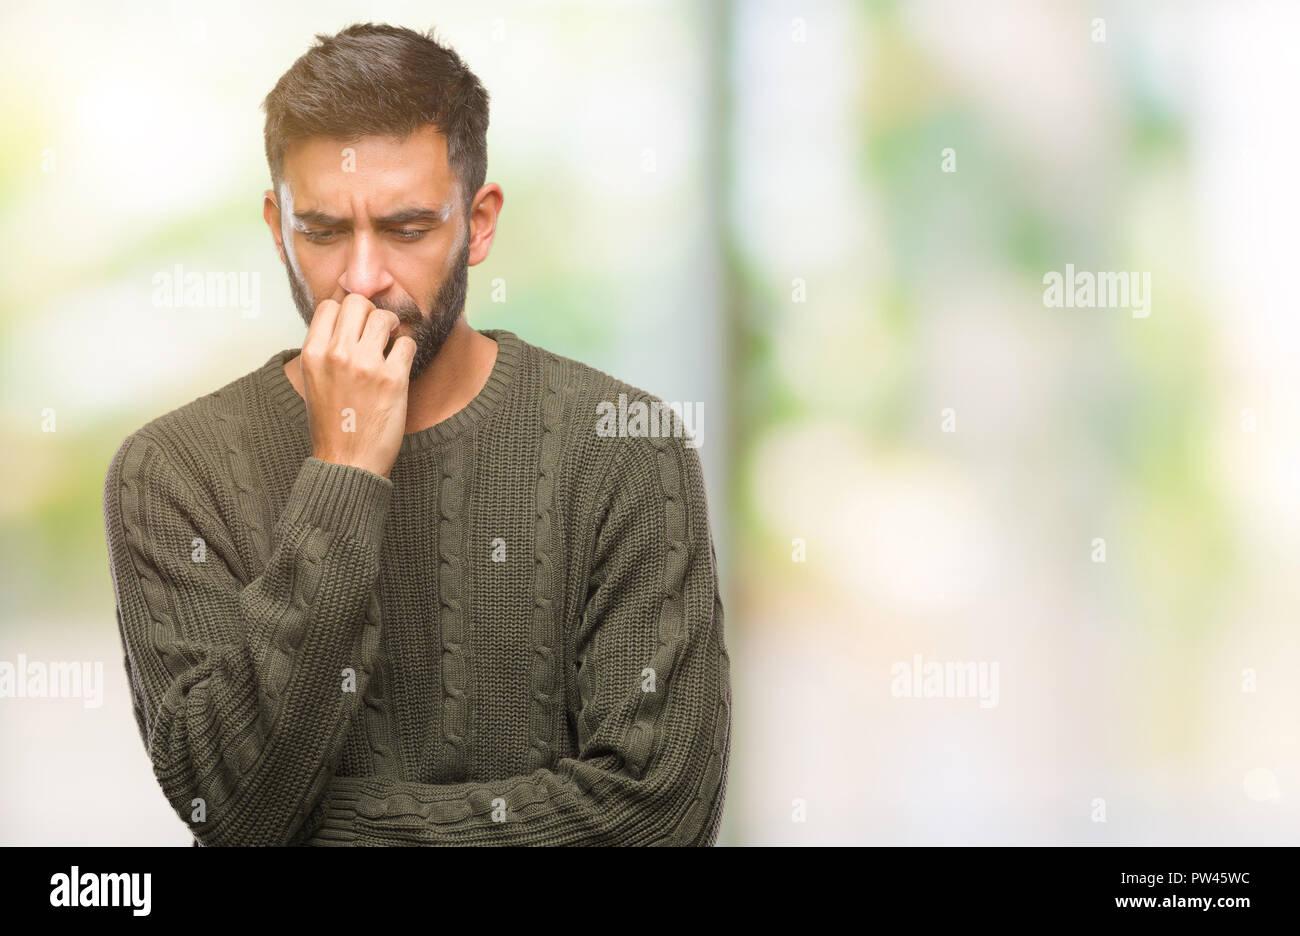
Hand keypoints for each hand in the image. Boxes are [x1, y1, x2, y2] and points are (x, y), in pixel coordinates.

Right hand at [300, 293, 415, 478]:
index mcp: (313, 353)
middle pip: (359, 302)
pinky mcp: (392, 379)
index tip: (356, 325)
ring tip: (391, 344)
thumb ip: (326, 349)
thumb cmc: (333, 424)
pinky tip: (400, 365)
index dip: (346, 311)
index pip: (330, 305)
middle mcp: (337, 354)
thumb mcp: (315, 381)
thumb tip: (346, 321)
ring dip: (393, 328)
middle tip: (378, 331)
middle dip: (372, 313)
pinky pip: (408, 343)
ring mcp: (365, 365)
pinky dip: (407, 351)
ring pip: (385, 317)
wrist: (347, 463)